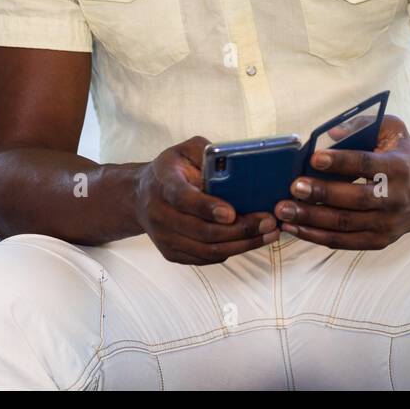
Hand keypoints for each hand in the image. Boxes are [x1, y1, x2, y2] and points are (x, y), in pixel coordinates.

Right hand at [135, 137, 279, 264]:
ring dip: (242, 245)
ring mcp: (165, 238)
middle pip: (202, 231)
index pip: (183, 199)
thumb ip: (207, 151)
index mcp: (163, 184)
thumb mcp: (185, 150)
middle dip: (240, 229)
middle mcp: (160, 214)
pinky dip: (232, 251)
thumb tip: (236, 159)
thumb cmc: (172, 170)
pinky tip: (253, 240)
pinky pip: (206, 258)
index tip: (232, 212)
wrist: (140, 197)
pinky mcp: (172, 254)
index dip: (207, 208)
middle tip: (269, 222)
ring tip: (269, 234)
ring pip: (207, 249)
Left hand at [275, 115, 409, 249]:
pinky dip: (316, 236)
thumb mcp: (392, 131)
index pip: (367, 164)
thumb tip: (329, 134)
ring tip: (283, 210)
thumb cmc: (401, 157)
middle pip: (355, 199)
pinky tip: (293, 228)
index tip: (314, 158)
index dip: (340, 162)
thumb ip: (363, 125)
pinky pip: (343, 242)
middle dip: (321, 193)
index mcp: (400, 167)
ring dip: (311, 218)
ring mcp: (387, 224)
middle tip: (293, 187)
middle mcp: (396, 198)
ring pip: (344, 224)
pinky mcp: (378, 241)